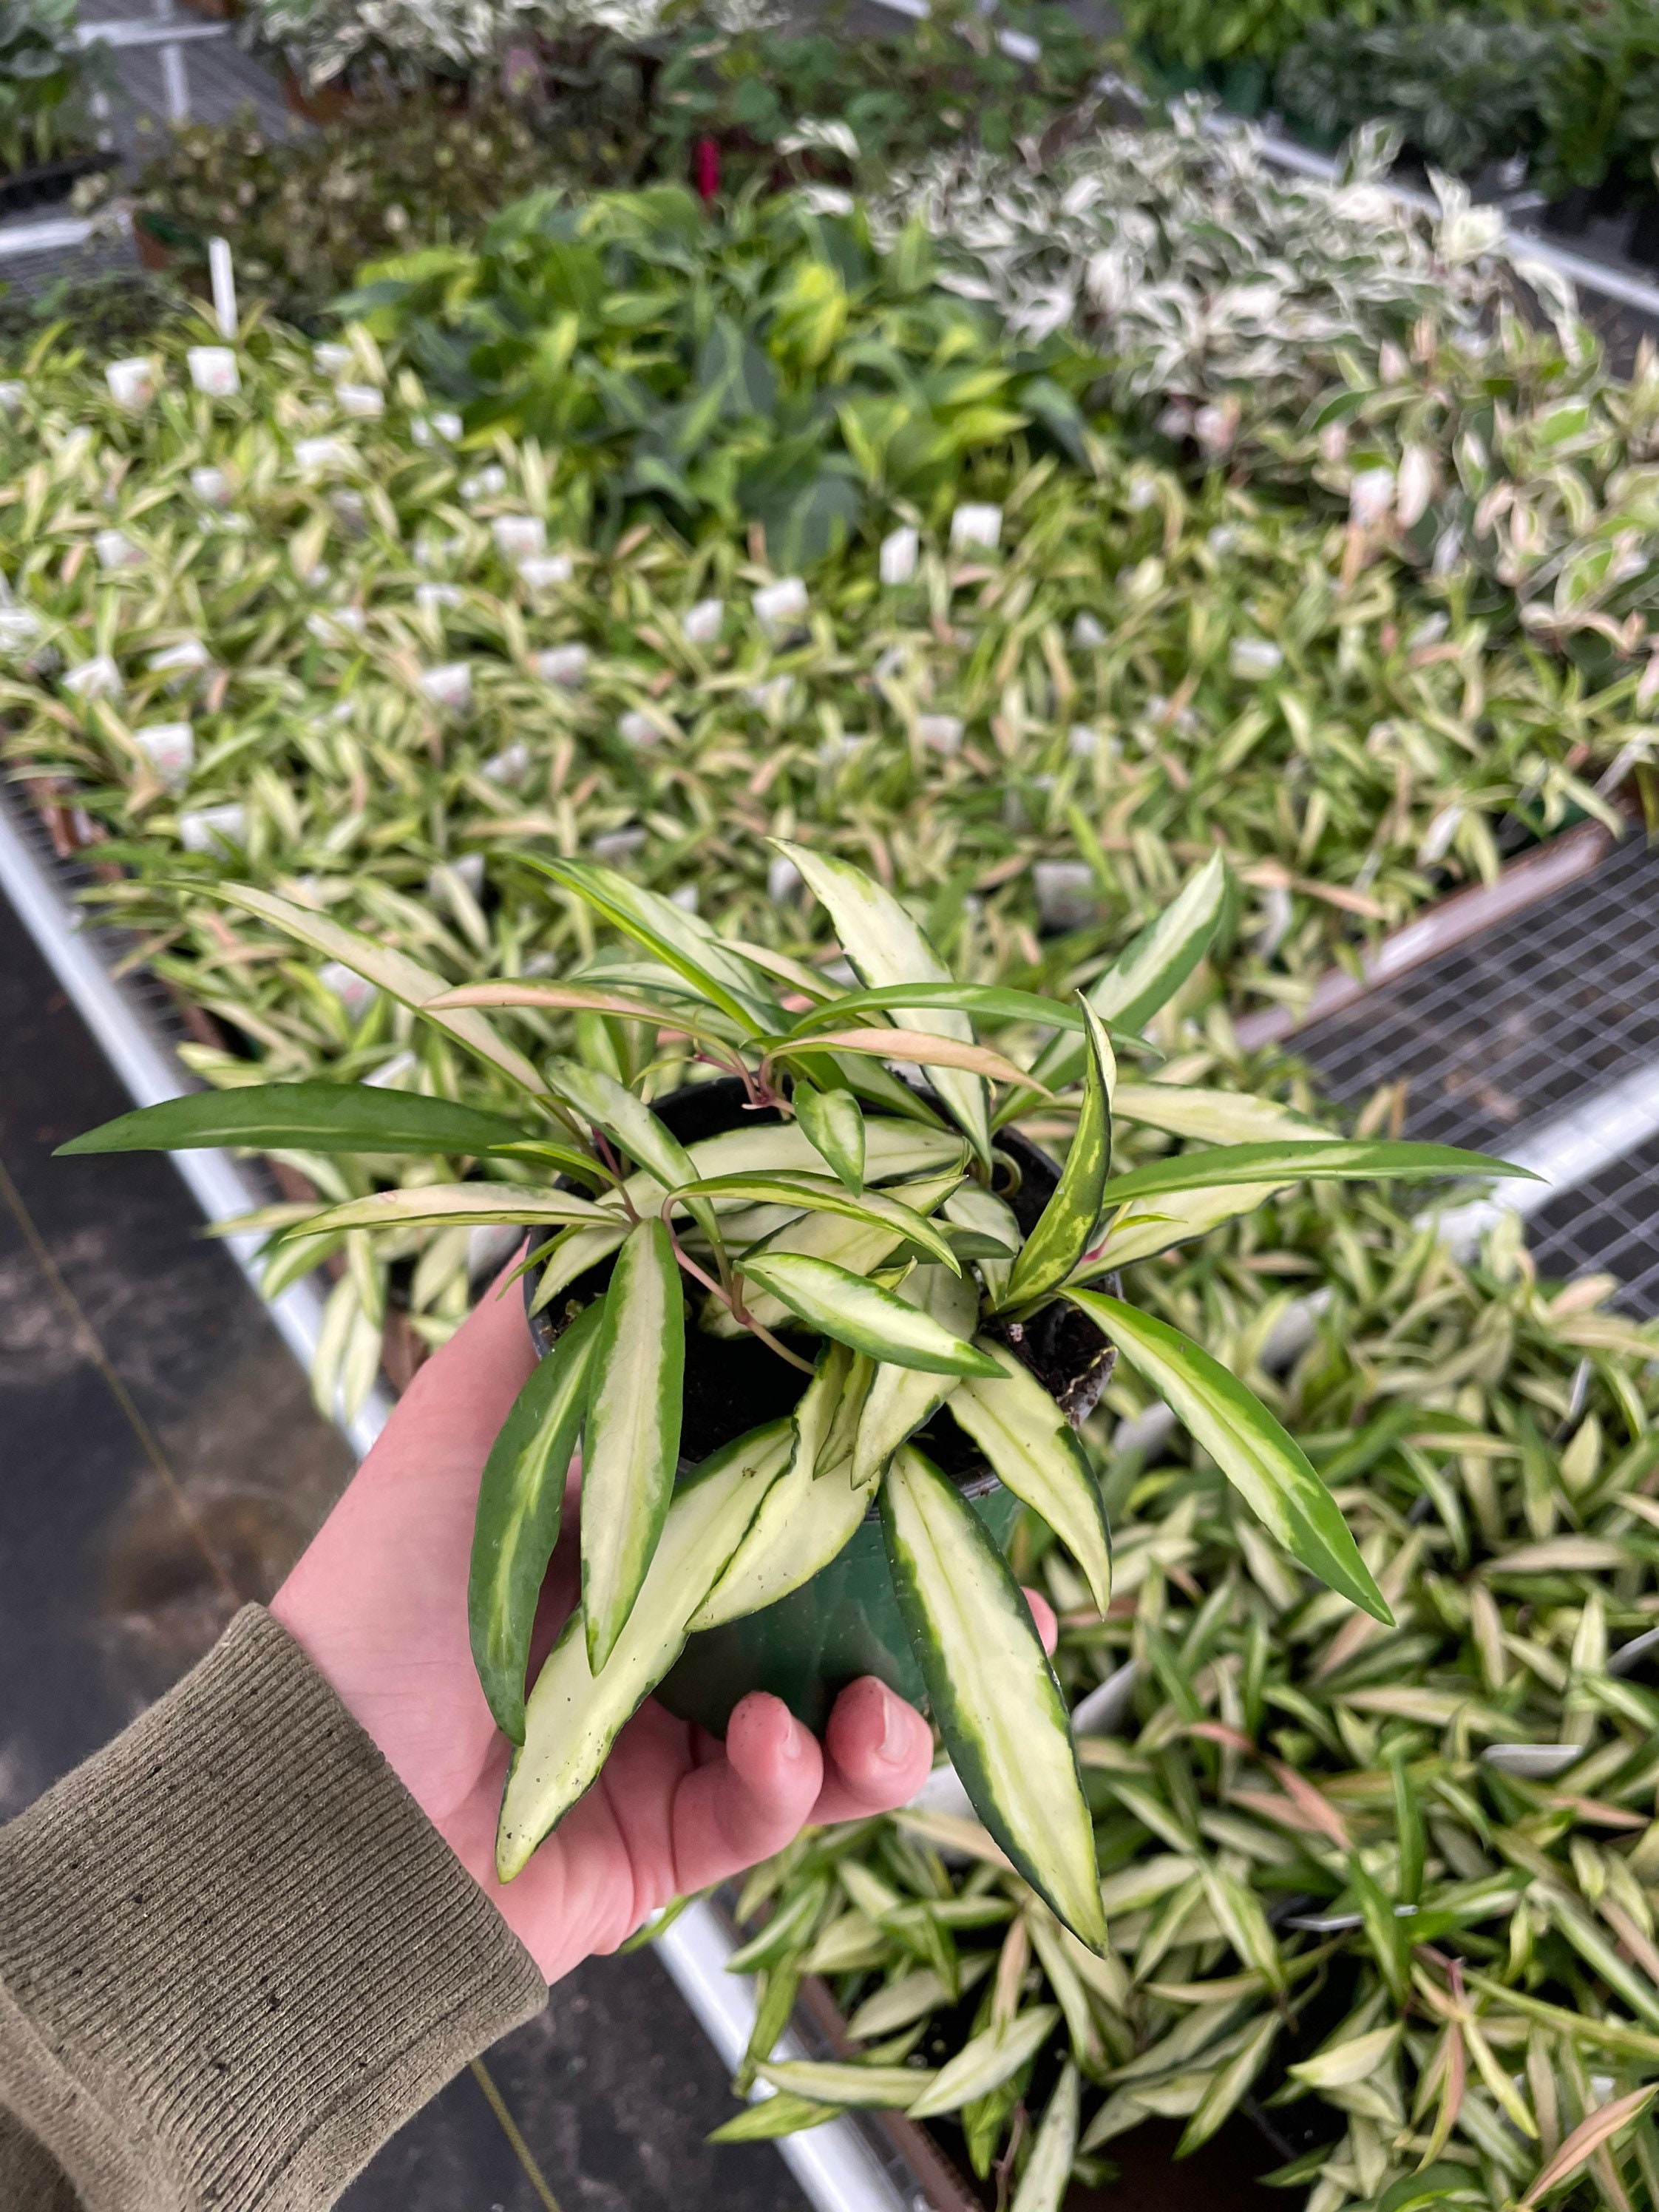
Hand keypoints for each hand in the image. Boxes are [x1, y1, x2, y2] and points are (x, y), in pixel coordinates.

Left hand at [275, 1264, 1060, 1985]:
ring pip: (839, 1730)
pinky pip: (776, 1813)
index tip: (959, 1456)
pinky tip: (775, 1741)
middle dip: (933, 1612)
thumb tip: (641, 1204)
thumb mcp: (471, 1420)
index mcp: (645, 1539)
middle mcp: (674, 1640)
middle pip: (840, 1617)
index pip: (789, 1502)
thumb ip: (557, 1323)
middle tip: (1014, 1598)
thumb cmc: (391, 1587)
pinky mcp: (672, 1846)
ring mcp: (680, 1747)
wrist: (314, 1790)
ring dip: (896, 1718)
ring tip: (896, 1705)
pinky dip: (797, 1777)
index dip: (877, 1485)